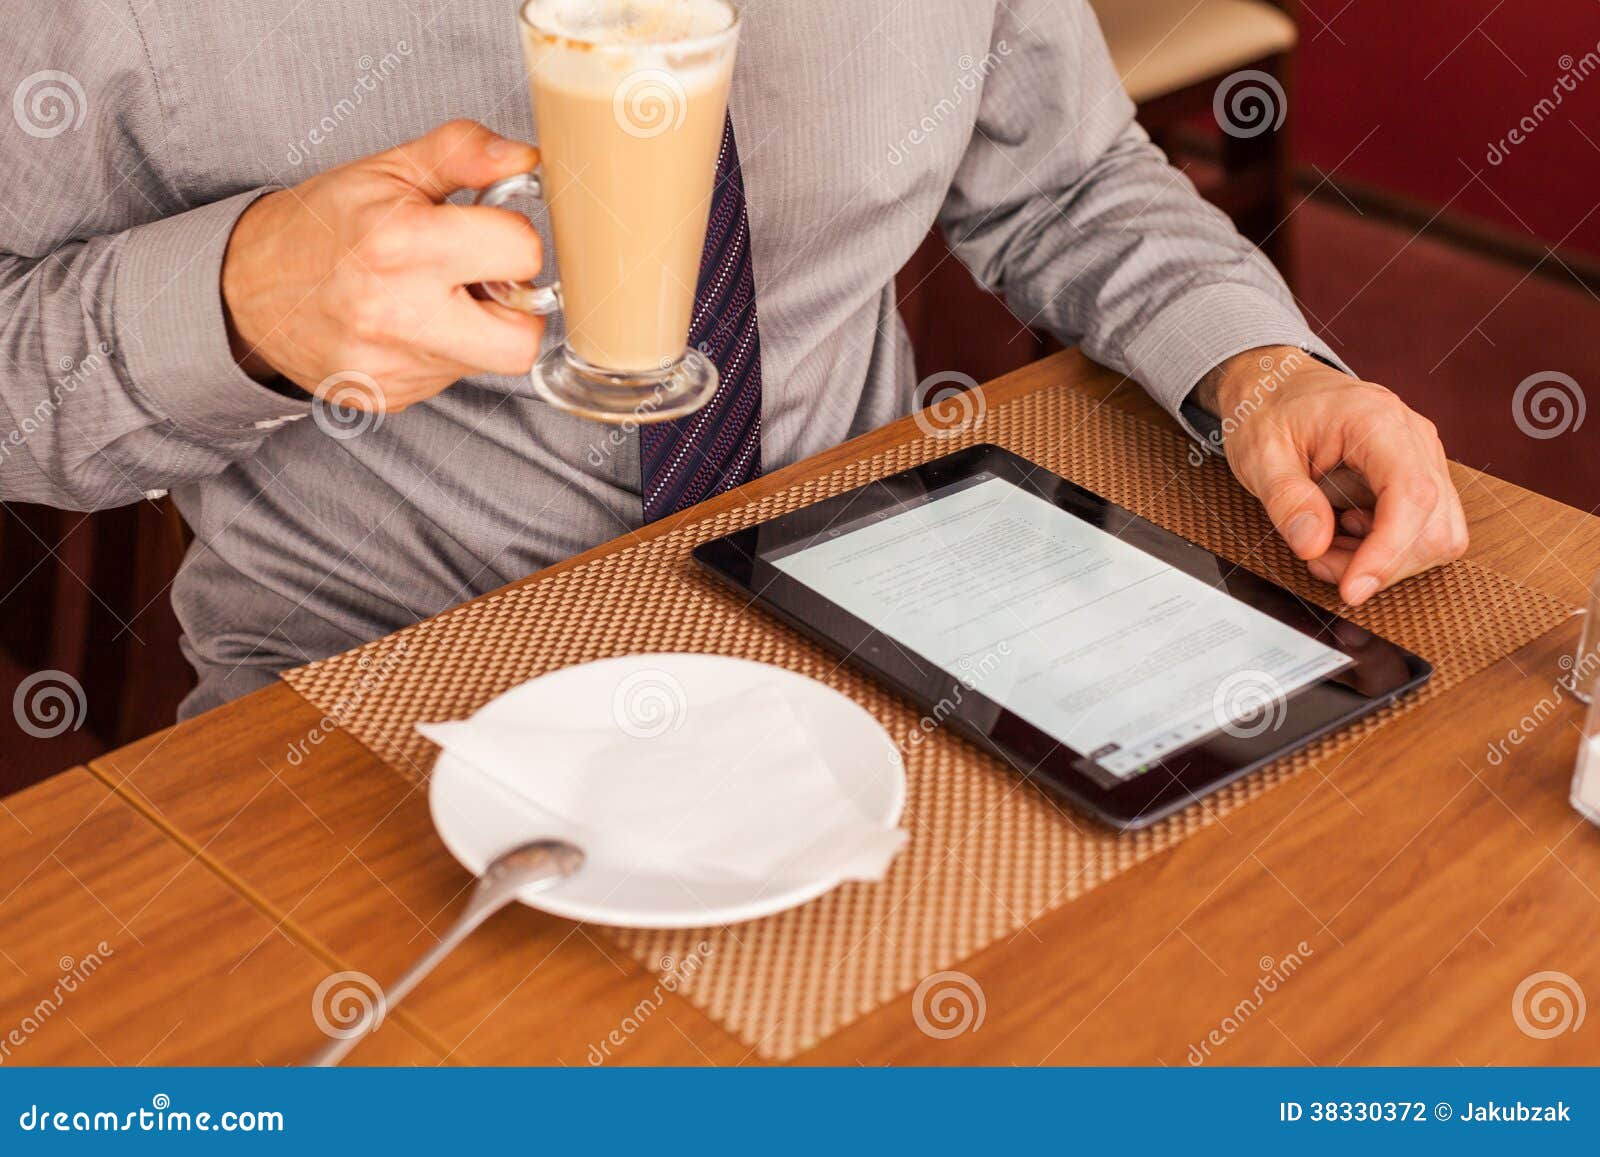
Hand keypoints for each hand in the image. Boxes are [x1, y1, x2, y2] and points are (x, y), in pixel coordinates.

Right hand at [222, 120, 544, 411]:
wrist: (245, 287)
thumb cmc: (319, 225)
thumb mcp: (388, 170)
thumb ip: (462, 154)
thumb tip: (525, 158)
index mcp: (401, 244)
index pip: (522, 254)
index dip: (516, 238)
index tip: (490, 233)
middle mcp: (397, 315)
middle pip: (521, 342)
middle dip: (517, 310)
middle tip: (484, 282)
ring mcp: (391, 366)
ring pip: (486, 362)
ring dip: (476, 328)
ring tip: (434, 296)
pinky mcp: (386, 397)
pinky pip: (447, 380)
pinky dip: (441, 351)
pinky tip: (408, 324)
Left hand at [1198, 347, 1468, 605]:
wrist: (1275, 384)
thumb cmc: (1268, 410)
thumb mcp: (1259, 453)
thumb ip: (1286, 499)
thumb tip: (1313, 545)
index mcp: (1376, 420)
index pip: (1412, 493)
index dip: (1389, 551)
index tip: (1354, 588)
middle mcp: (1413, 437)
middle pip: (1435, 525)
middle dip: (1381, 563)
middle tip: (1319, 562)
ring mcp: (1421, 458)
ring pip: (1437, 535)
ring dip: (1383, 560)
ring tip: (1325, 547)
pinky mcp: (1415, 477)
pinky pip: (1422, 529)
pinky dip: (1384, 549)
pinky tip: (1341, 535)